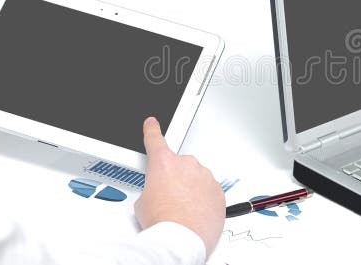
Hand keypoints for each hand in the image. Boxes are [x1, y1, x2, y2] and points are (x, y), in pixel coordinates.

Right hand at [134, 117, 224, 256]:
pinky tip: (194, 214)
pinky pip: (209, 192)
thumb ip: (150, 191)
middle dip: (174, 180)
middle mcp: (186, 165)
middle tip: (168, 199)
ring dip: (190, 191)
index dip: (152, 130)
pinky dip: (203, 201)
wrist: (183, 238)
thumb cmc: (163, 221)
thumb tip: (155, 197)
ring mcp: (204, 176)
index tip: (152, 123)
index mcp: (163, 163)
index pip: (155, 140)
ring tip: (182, 211)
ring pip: (196, 179)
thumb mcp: (142, 203)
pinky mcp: (218, 191)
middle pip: (178, 166)